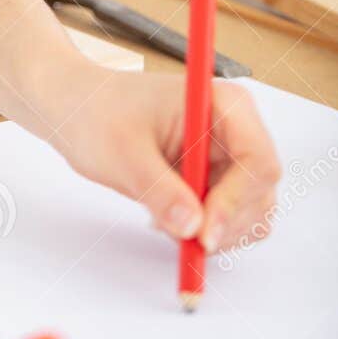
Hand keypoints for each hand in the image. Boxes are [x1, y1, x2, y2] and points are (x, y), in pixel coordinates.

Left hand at [42, 64, 281, 252]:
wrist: (78, 110)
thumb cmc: (98, 114)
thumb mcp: (123, 153)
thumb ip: (160, 191)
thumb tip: (193, 228)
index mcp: (224, 105)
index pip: (258, 160)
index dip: (237, 202)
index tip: (204, 233)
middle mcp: (236, 129)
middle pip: (259, 192)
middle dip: (222, 222)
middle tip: (177, 233)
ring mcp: (228, 155)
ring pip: (250, 211)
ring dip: (213, 229)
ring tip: (162, 217)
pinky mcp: (217, 177)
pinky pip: (230, 218)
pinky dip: (205, 230)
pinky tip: (167, 216)